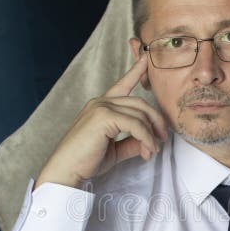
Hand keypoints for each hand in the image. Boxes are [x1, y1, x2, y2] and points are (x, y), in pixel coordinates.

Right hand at [35, 54, 167, 188]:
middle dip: (156, 120)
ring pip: (140, 114)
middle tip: (163, 139)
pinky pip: (135, 125)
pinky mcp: (103, 117)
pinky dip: (146, 138)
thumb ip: (131, 142)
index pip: (122, 84)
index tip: (145, 59)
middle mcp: (101, 102)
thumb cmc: (86, 161)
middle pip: (140, 103)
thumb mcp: (114, 149)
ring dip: (151, 134)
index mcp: (101, 106)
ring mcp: (101, 107)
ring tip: (152, 150)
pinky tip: (147, 150)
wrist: (66, 171)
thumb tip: (149, 142)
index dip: (135, 71)